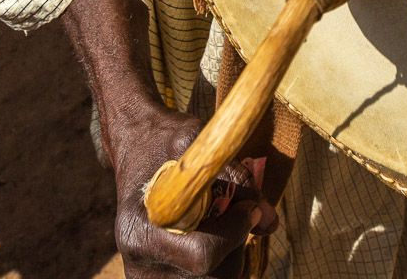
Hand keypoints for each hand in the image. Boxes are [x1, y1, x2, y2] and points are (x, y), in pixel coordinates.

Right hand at [107, 104, 261, 277]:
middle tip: (233, 207)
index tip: (247, 206)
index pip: (202, 255)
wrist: (137, 148)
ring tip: (218, 217)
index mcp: (139, 230)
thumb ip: (238, 179)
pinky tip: (212, 233)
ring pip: (216, 278)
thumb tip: (269, 222)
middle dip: (235, 241)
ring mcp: (148, 276)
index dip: (235, 231)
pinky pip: (209, 277)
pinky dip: (221, 258)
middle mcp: (139, 264)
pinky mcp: (162, 278)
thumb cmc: (167, 141)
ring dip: (230, 250)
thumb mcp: (201, 145)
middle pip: (214, 275)